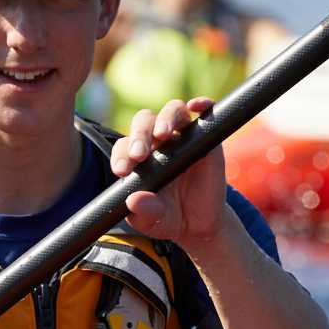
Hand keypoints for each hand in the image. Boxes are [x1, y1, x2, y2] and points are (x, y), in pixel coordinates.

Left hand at [112, 97, 227, 249]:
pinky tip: (196, 106)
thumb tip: (134, 200)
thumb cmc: (168, 218)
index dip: (121, 155)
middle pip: (145, 122)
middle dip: (139, 135)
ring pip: (172, 111)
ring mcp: (183, 137)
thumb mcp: (153, 221)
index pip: (124, 146)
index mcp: (138, 158)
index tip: (122, 170)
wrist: (199, 225)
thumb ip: (143, 212)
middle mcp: (158, 143)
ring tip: (163, 134)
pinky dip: (201, 103)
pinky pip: (205, 112)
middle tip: (139, 154)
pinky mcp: (207, 137)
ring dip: (165, 119)